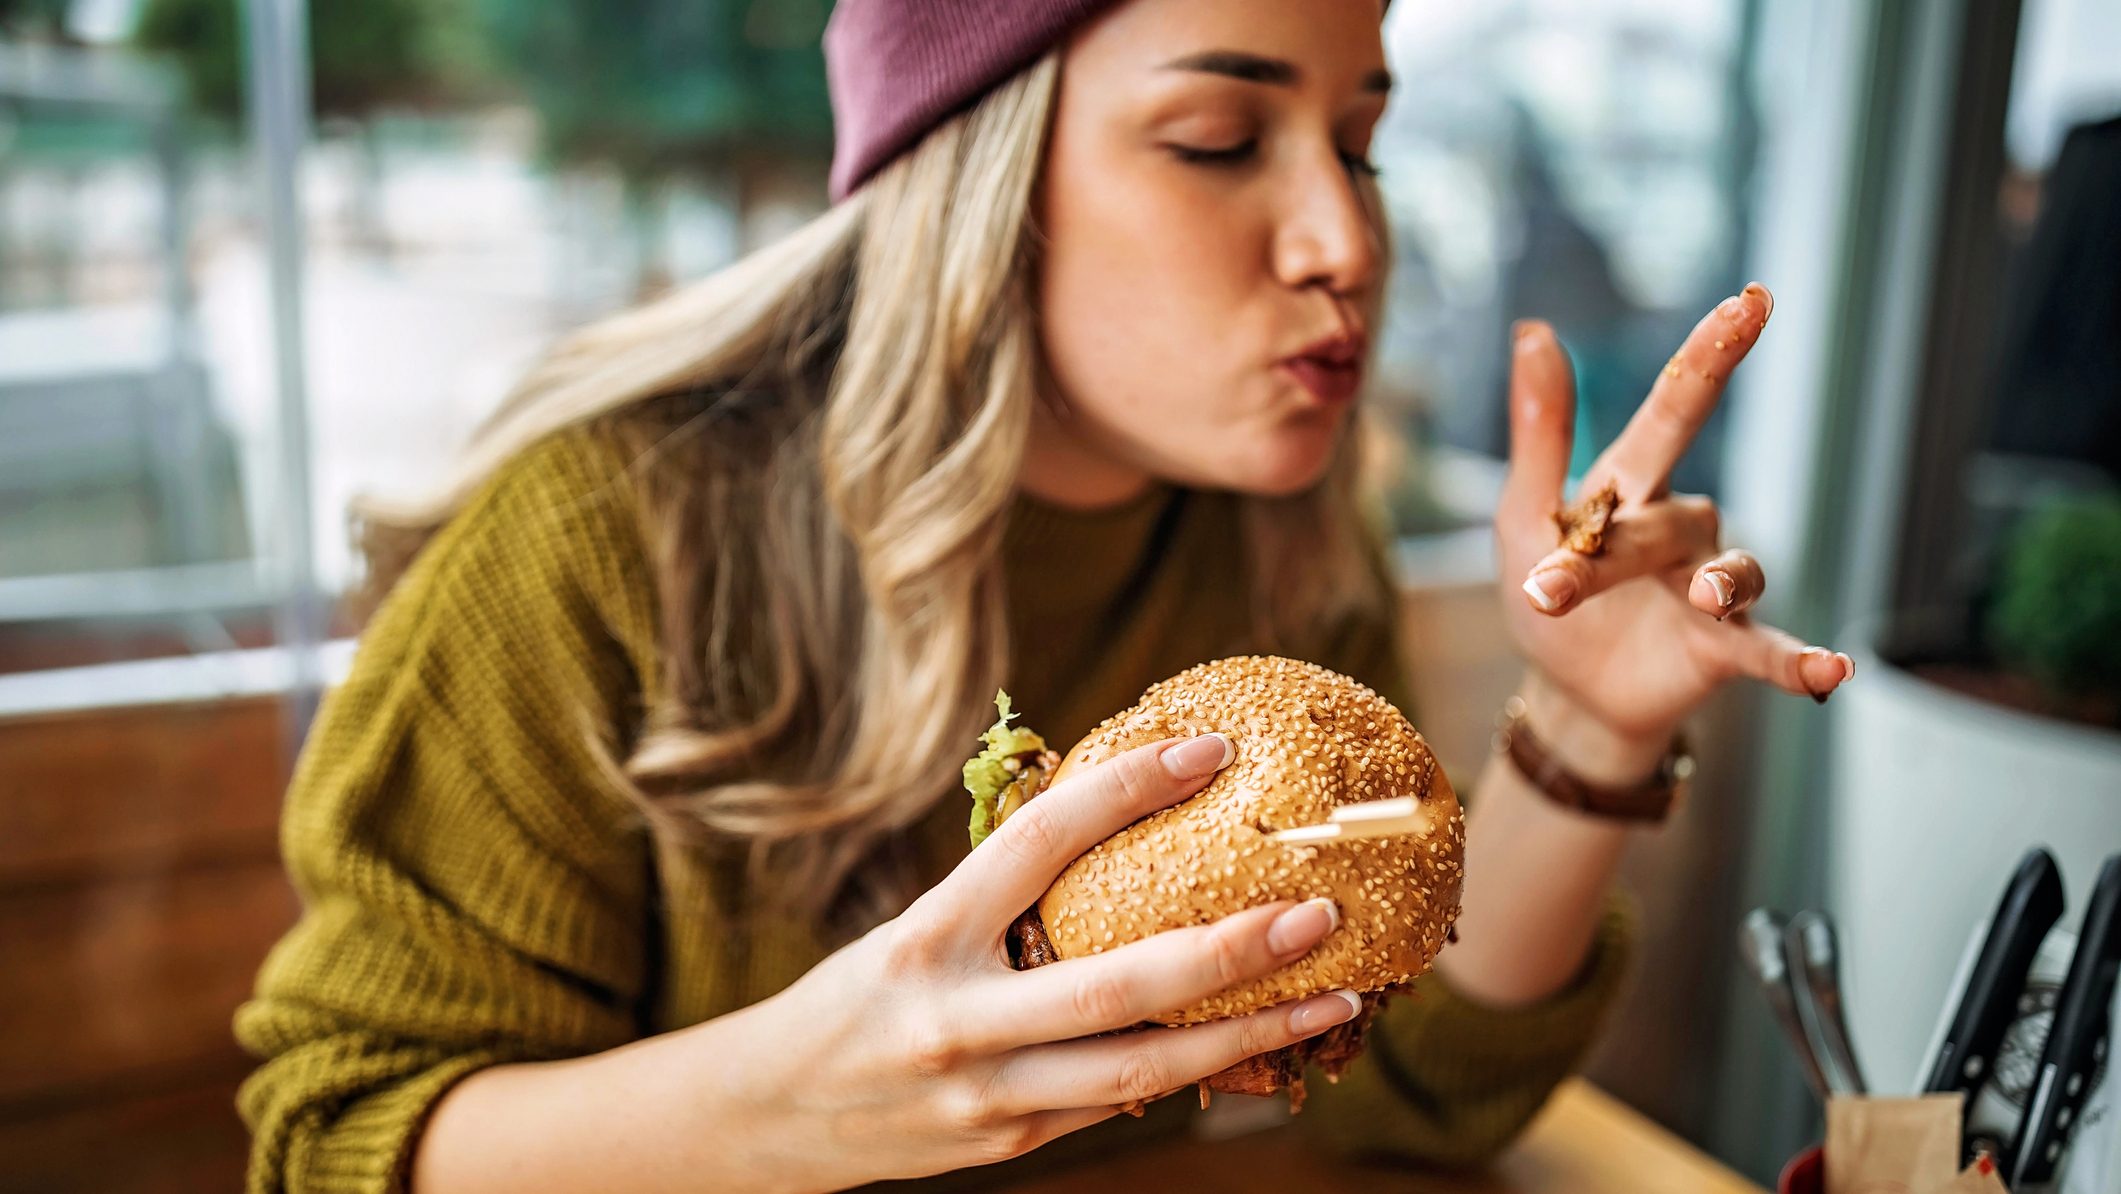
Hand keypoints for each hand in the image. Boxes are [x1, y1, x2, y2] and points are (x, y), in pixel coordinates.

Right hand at [721, 733, 1356, 1188]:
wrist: (767, 1116)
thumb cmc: (856, 998)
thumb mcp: (912, 928)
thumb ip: (1006, 897)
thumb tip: (1127, 824)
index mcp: (927, 936)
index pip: (1039, 841)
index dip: (1128, 788)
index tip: (1210, 749)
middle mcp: (958, 1019)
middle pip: (1120, 986)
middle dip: (1232, 949)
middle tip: (1318, 909)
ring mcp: (989, 1095)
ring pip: (1142, 1070)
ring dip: (1249, 1033)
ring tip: (1334, 994)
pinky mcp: (1012, 1143)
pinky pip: (1121, 1106)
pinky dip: (1198, 1073)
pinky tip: (1265, 1045)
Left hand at [1497, 286, 1853, 754]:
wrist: (1567, 689)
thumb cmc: (1546, 584)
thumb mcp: (1525, 512)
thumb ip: (1541, 430)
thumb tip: (1534, 327)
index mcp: (1629, 486)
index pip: (1674, 409)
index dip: (1711, 356)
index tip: (1750, 300)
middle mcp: (1681, 526)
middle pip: (1663, 520)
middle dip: (1618, 547)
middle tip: (1562, 573)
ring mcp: (1709, 588)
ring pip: (1727, 574)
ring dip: (1719, 583)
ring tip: (1704, 595)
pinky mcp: (1723, 650)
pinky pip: (1769, 650)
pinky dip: (1800, 661)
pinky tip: (1834, 671)